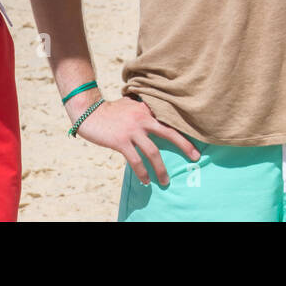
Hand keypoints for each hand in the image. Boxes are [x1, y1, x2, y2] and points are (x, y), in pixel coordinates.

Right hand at [69, 92, 198, 185]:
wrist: (89, 111)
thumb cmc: (111, 110)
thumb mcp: (131, 104)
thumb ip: (145, 109)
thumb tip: (156, 115)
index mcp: (148, 109)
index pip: (170, 119)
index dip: (184, 128)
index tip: (196, 138)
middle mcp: (143, 118)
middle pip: (169, 133)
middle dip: (184, 145)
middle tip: (196, 157)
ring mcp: (132, 130)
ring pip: (153, 152)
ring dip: (160, 169)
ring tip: (165, 181)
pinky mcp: (121, 141)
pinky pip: (135, 160)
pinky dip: (142, 172)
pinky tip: (145, 180)